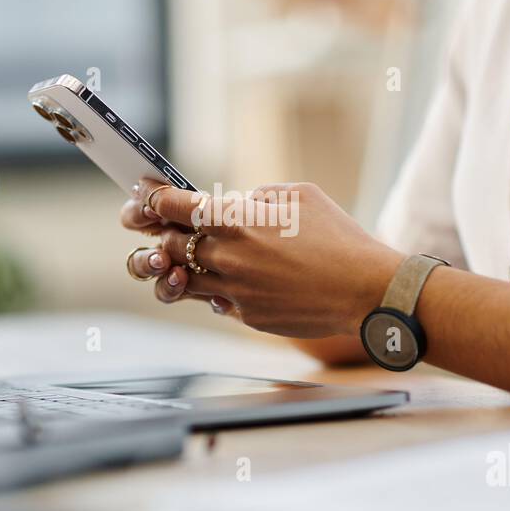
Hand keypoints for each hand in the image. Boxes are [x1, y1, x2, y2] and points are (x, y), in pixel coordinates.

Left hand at [123, 178, 402, 337]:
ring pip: (182, 280)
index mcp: (234, 218)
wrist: (365, 289)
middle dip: (163, 234)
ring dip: (182, 267)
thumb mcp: (297, 195)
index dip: (150, 199)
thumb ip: (257, 197)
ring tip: (194, 257)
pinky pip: (215, 301)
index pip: (170, 207)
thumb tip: (236, 204)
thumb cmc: (338, 237)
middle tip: (163, 226)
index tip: (145, 196)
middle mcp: (225, 256)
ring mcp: (232, 290)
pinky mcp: (245, 315)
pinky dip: (217, 289)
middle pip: (168, 244)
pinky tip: (236, 278)